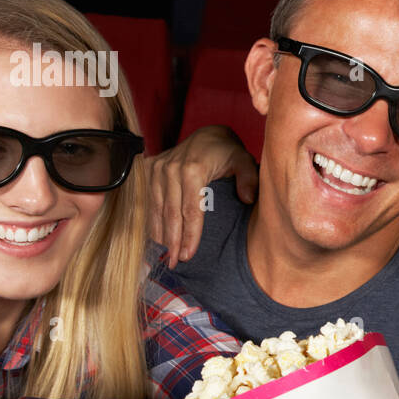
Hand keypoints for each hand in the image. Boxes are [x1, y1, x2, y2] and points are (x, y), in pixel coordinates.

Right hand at [146, 125, 258, 267]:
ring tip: (164, 256)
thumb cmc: (227, 151)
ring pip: (157, 209)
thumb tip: (248, 198)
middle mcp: (171, 168)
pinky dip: (152, 220)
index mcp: (193, 169)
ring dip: (160, 234)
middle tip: (173, 264)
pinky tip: (156, 238)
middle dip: (173, 241)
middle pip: (171, 213)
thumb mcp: (244, 160)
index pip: (191, 210)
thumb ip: (249, 178)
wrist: (207, 135)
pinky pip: (149, 200)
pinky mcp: (150, 169)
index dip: (190, 234)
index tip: (188, 255)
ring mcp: (158, 168)